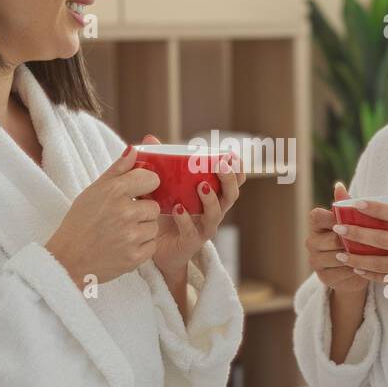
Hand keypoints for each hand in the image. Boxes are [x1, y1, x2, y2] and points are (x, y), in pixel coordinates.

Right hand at [45, 143, 161, 285]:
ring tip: (121, 232)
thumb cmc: (79, 222)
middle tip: (123, 216)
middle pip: (154, 206)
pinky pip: (152, 245)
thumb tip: (135, 150)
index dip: (146, 186)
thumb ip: (117, 170)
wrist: (67, 259)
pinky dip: (141, 246)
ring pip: (154, 226)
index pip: (152, 179)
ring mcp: (131, 236)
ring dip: (142, 229)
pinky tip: (124, 245)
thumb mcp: (93, 191)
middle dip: (142, 210)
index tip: (138, 192)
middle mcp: (125, 212)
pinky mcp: (134, 257)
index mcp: (115, 191)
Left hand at [141, 134, 245, 277]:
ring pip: (216, 214)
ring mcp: (204, 228)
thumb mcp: (163, 187)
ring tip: (202, 185)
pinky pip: (191, 230)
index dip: (238, 170)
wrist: (157, 248)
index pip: (233, 182)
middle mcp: (213, 212)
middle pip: (231, 195)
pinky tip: (178, 208)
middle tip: (222, 165)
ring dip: (211, 198)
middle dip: (229, 179)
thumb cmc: (164, 214)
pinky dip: (185, 219)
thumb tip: (150, 137)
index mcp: (212, 197)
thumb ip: (160, 164)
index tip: (233, 156)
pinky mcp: (191, 242)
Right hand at [305, 181, 368, 294]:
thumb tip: (339, 185)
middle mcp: (311, 242)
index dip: (332, 217)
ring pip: (336, 257)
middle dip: (349, 240)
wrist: (354, 271)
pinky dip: (355, 268)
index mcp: (316, 225)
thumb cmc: (354, 239)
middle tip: (369, 239)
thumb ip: (345, 205)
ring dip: (354, 255)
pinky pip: (341, 272)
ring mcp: (315, 261)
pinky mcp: (324, 277)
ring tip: (371, 253)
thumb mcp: (352, 222)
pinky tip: (367, 265)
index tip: (350, 219)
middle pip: (329, 239)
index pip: (316, 216)